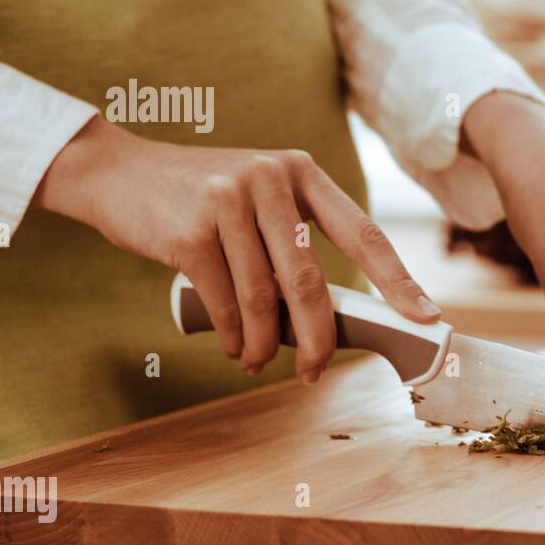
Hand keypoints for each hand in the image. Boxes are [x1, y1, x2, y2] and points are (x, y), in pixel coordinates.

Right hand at [34, 116, 439, 382]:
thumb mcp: (258, 196)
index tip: (426, 316)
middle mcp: (270, 181)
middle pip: (311, 282)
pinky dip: (235, 338)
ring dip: (266, 345)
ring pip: (265, 301)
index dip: (398, 281)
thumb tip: (331, 316)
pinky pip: (225, 305)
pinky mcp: (189, 233)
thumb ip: (293, 238)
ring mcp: (227, 203)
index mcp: (301, 173)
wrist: (118, 174)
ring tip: (259, 361)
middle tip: (314, 371)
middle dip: (319, 338)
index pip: (363, 233)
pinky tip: (236, 348)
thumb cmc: (200, 198)